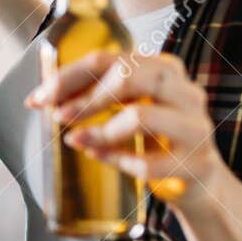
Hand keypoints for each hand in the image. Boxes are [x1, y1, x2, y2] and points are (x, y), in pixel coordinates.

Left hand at [26, 49, 220, 206]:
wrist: (200, 181)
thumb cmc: (157, 140)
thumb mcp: (133, 108)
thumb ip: (100, 96)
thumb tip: (44, 96)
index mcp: (166, 70)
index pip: (112, 59)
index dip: (70, 76)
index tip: (40, 97)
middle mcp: (185, 93)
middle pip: (131, 77)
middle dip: (86, 98)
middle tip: (58, 115)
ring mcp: (194, 127)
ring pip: (140, 116)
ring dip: (99, 131)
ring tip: (75, 140)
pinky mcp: (195, 164)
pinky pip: (146, 162)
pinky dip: (115, 159)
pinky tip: (97, 156)